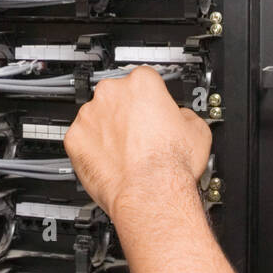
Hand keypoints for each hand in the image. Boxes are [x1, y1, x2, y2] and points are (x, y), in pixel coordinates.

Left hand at [63, 65, 211, 220]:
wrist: (150, 193)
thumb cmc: (171, 164)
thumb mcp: (198, 130)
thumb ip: (185, 115)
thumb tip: (182, 118)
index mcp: (142, 83)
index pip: (143, 78)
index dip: (150, 96)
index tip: (152, 109)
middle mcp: (111, 93)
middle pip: (116, 95)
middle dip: (126, 112)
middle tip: (139, 134)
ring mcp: (89, 115)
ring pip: (96, 117)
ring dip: (106, 130)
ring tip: (124, 152)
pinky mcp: (74, 139)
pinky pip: (81, 139)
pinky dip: (90, 148)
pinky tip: (108, 161)